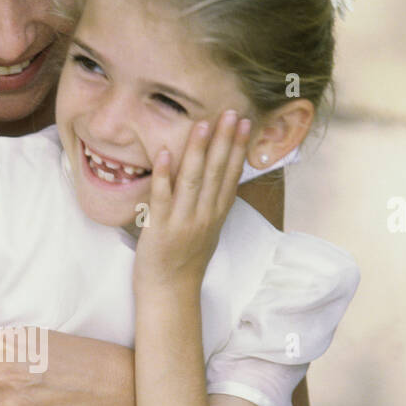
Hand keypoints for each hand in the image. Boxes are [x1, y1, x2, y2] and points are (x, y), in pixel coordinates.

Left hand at [134, 110, 251, 290]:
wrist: (170, 293)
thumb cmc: (185, 262)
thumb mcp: (207, 231)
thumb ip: (211, 205)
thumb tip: (216, 178)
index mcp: (216, 215)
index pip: (231, 175)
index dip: (238, 148)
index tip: (244, 123)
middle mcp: (204, 216)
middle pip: (216, 172)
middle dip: (224, 140)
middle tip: (231, 112)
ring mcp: (183, 222)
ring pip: (193, 180)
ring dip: (198, 151)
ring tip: (203, 124)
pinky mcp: (160, 229)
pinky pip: (162, 197)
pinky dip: (164, 175)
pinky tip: (164, 153)